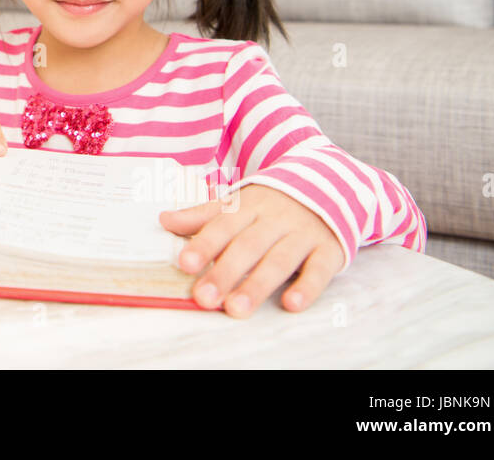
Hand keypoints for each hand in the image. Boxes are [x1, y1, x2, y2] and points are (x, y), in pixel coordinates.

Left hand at [158, 184, 345, 317]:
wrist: (329, 185)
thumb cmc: (272, 203)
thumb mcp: (239, 203)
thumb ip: (204, 216)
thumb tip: (164, 220)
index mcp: (249, 206)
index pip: (223, 225)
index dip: (204, 244)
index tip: (185, 264)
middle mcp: (275, 219)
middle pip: (247, 246)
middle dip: (225, 272)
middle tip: (204, 298)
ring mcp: (303, 234)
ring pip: (279, 260)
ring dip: (257, 285)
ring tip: (236, 309)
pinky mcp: (328, 250)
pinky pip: (319, 270)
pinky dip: (306, 287)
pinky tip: (290, 304)